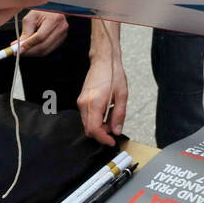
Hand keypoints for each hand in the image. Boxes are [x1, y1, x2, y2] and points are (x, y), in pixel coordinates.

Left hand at [17, 9, 67, 56]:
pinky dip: (38, 52)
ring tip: (24, 50)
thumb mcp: (31, 17)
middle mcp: (61, 28)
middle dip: (29, 51)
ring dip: (33, 53)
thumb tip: (18, 45)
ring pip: (46, 50)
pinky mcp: (61, 40)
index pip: (40, 36)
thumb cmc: (42, 11)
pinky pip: (48, 50)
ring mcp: (63, 35)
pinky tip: (32, 48)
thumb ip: (26, 32)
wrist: (53, 10)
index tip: (18, 49)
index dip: (28, 44)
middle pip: (43, 46)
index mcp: (54, 19)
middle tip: (18, 52)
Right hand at [79, 22, 127, 144]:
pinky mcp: (81, 100)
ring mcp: (81, 101)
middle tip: (114, 129)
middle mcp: (84, 103)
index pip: (94, 129)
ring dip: (99, 127)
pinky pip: (86, 116)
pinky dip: (95, 120)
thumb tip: (116, 130)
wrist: (104, 60)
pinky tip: (106, 113)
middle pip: (89, 129)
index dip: (103, 139)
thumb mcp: (122, 95)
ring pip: (87, 123)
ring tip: (112, 119)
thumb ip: (119, 115)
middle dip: (101, 133)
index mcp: (94, 103)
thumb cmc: (113, 74)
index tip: (112, 141)